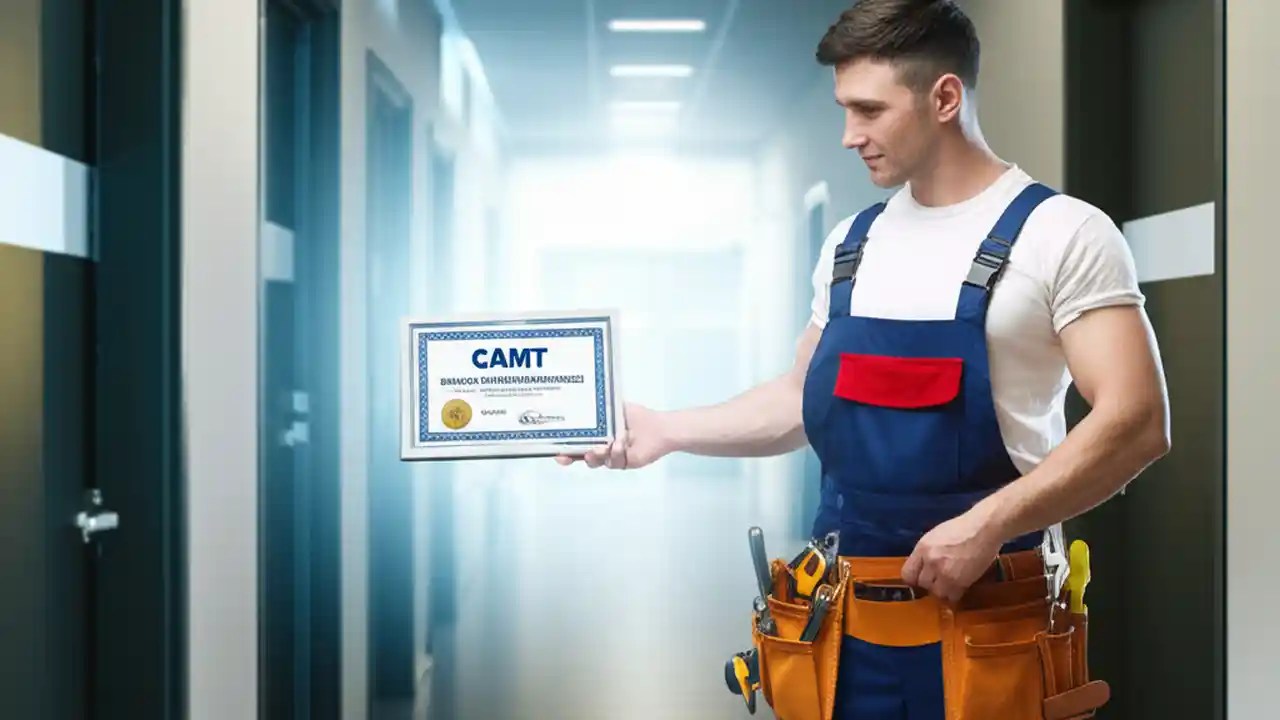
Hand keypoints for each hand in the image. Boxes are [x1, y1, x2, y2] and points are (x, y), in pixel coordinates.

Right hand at [554, 402, 671, 469]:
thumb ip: (600, 407)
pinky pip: (614, 462)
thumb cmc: (639, 417)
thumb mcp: (616, 408)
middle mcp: (602, 446)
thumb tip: (582, 398)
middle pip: (581, 456)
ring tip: (598, 448)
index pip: (577, 443)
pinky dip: (615, 454)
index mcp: (597, 434)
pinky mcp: (623, 463)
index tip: (556, 450)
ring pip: (596, 461)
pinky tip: (618, 445)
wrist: (660, 427)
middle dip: (571, 457)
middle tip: (565, 456)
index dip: (565, 448)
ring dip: (594, 455)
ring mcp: (612, 456)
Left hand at [901, 511, 1003, 603]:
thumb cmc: (962, 528)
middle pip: (922, 584)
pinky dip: (956, 594)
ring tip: (951, 582)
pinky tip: (961, 585)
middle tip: (941, 579)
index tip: (922, 578)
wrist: (985, 528)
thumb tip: (921, 568)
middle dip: (931, 584)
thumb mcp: (936, 536)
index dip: (915, 578)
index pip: (907, 574)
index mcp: (922, 548)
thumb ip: (926, 553)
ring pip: (937, 593)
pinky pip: (953, 596)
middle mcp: (930, 561)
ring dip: (943, 590)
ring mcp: (945, 572)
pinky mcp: (961, 581)